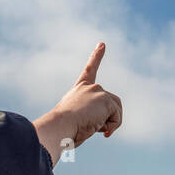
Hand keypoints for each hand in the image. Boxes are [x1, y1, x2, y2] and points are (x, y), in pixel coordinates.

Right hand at [33, 42, 122, 166]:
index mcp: (78, 90)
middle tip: (97, 130)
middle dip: (111, 118)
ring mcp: (98, 92)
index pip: (89, 71)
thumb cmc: (61, 131)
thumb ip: (88, 118)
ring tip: (93, 129)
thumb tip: (103, 127)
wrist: (58, 128)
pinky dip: (112, 126)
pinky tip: (98, 129)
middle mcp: (89, 87)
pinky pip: (117, 117)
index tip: (102, 44)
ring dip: (109, 123)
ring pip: (115, 111)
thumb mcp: (74, 122)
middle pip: (112, 103)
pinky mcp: (106, 100)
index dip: (96, 56)